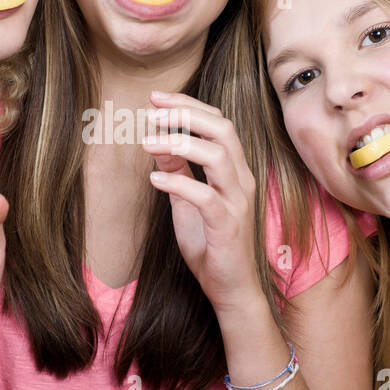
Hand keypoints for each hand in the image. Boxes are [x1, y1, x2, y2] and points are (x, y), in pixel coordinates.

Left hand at [142, 92, 262, 314]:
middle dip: (186, 114)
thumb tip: (158, 143)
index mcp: (235, 171)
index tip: (157, 99)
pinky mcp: (228, 227)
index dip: (189, 106)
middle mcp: (242, 180)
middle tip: (152, 111)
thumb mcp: (188, 203)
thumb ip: (178, 172)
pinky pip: (206, 197)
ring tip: (147, 142)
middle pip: (223, 130)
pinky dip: (179, 183)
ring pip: (218, 157)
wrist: (232, 290)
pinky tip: (154, 181)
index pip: (220, 123)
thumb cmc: (212, 246)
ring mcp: (238, 203)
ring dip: (180, 143)